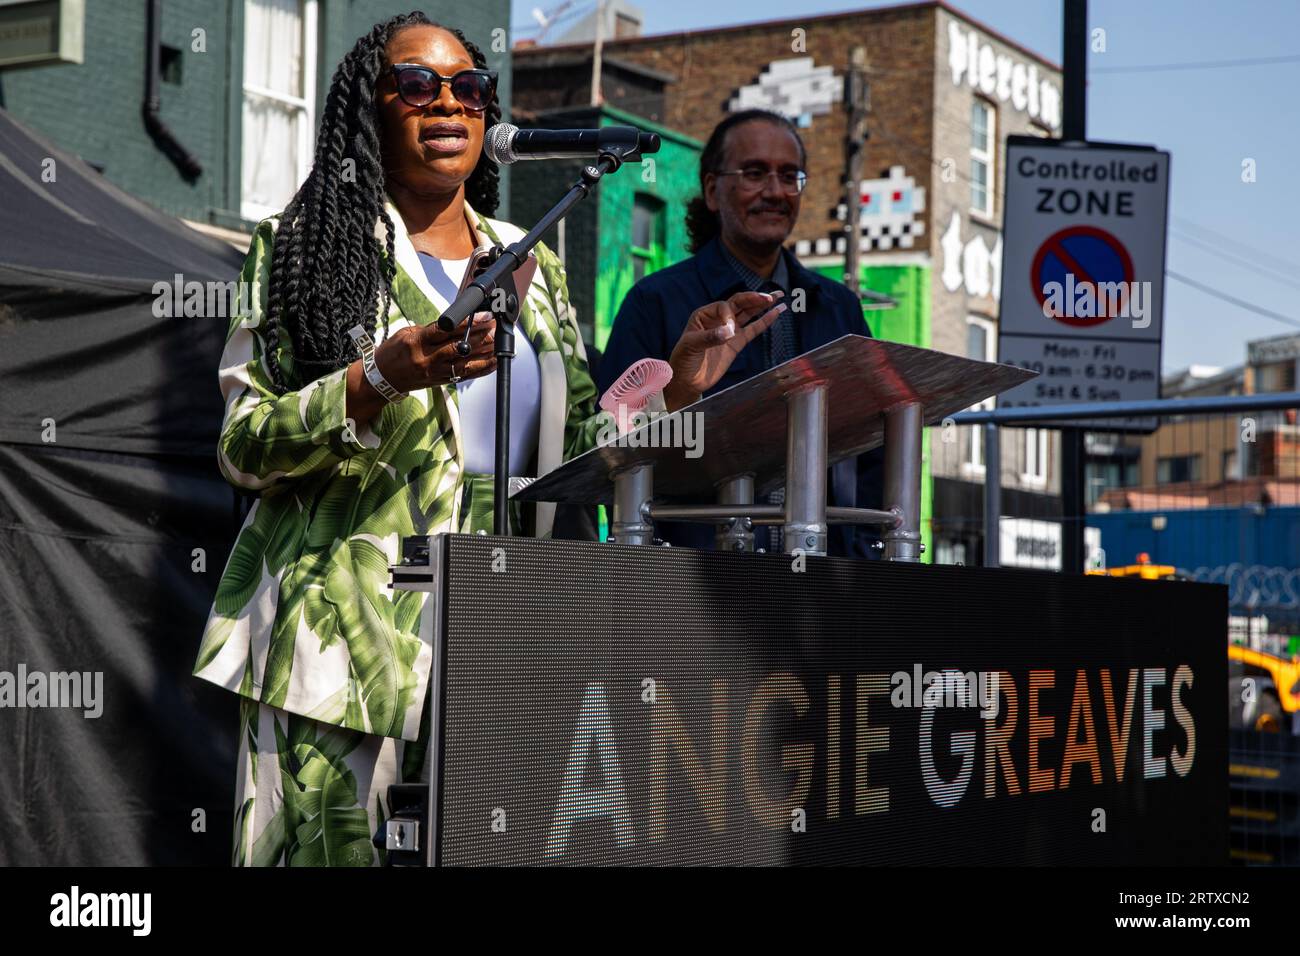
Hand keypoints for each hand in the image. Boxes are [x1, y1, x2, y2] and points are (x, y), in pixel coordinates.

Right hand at [377, 312, 496, 392]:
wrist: (382, 378)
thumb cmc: (393, 353)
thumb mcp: (407, 333)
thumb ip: (431, 329)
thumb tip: (456, 324)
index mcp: (417, 341)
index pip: (445, 329)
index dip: (467, 322)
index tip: (482, 316)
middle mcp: (426, 358)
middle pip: (459, 347)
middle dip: (480, 336)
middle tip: (494, 327)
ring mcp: (434, 372)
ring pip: (464, 363)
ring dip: (484, 353)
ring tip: (498, 344)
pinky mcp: (439, 381)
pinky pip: (464, 375)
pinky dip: (480, 369)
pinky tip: (492, 362)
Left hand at [663, 291, 785, 409]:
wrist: (687, 381)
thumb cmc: (683, 361)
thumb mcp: (691, 347)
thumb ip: (709, 337)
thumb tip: (729, 331)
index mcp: (704, 315)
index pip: (723, 307)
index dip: (729, 316)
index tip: (729, 331)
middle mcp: (717, 319)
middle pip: (739, 304)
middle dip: (754, 299)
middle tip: (769, 297)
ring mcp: (729, 331)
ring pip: (748, 313)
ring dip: (762, 305)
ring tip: (778, 296)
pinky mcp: (736, 343)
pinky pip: (753, 329)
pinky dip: (764, 321)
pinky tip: (776, 312)